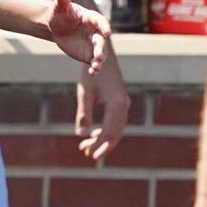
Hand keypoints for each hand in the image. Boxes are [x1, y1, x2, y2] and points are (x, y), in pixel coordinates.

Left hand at [46, 0, 109, 72]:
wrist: (56, 27)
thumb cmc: (59, 14)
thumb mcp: (59, 7)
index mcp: (91, 18)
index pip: (101, 21)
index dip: (104, 26)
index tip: (107, 32)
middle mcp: (95, 32)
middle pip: (101, 40)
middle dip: (100, 48)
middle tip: (98, 56)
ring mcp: (93, 44)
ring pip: (100, 53)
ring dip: (99, 60)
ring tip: (96, 67)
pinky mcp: (88, 54)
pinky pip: (94, 62)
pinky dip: (95, 68)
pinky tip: (92, 73)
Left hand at [74, 47, 129, 162]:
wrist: (101, 52)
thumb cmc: (91, 71)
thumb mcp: (84, 93)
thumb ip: (83, 115)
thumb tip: (81, 135)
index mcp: (117, 104)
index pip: (109, 133)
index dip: (98, 146)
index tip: (87, 154)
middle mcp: (124, 105)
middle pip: (116, 134)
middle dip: (102, 146)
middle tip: (87, 154)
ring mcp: (124, 103)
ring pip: (117, 129)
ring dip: (103, 139)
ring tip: (87, 146)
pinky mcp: (120, 100)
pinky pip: (116, 121)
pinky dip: (106, 130)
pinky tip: (94, 134)